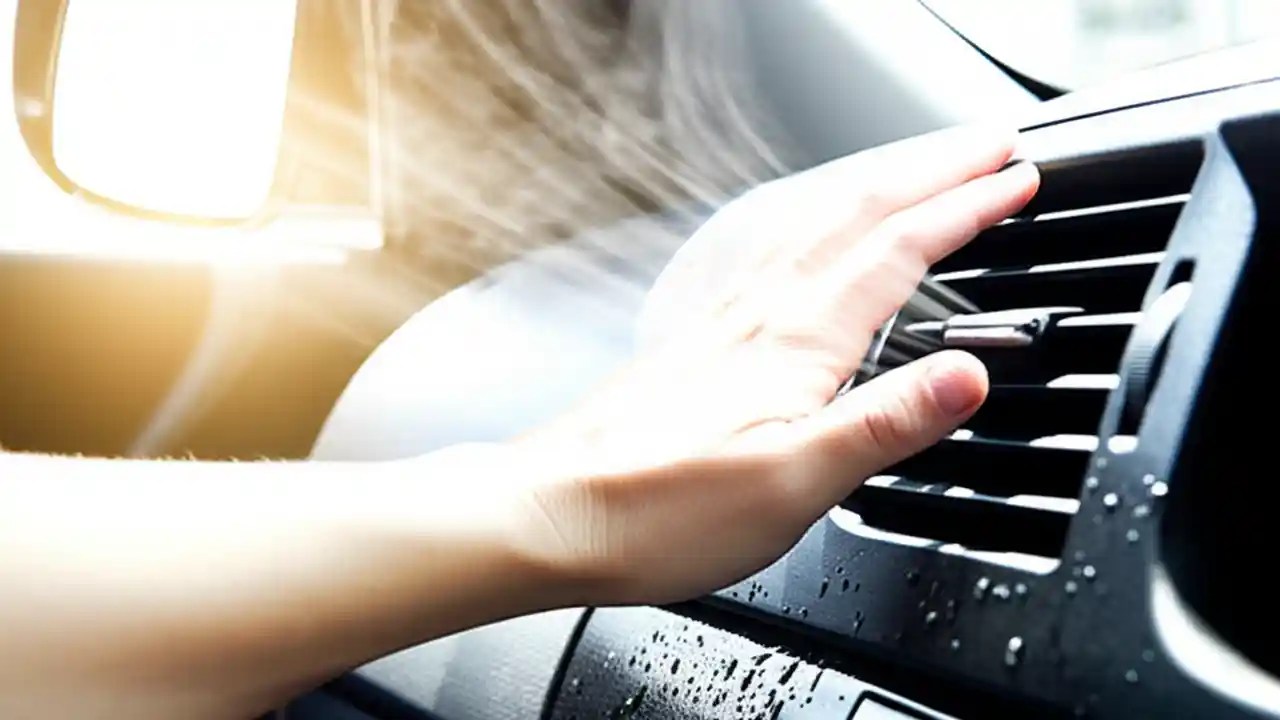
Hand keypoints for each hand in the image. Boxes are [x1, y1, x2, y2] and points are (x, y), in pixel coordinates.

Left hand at [512, 124, 1039, 606]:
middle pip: (857, 213)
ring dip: (878, 187)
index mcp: (794, 338)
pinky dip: (820, 224)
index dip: (965, 207)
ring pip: (814, 224)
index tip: (1018, 178)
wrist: (557, 514)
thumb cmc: (662, 511)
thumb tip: (970, 375)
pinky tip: (810, 238)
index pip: (899, 249)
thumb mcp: (794, 483)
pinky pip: (776, 253)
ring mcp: (725, 321)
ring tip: (919, 171)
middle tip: (988, 145)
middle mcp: (759, 313)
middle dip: (931, 171)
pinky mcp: (701, 342)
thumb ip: (886, 423)